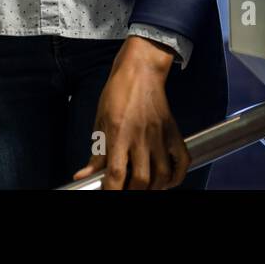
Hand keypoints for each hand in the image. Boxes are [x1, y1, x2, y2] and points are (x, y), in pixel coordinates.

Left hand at [71, 37, 189, 189]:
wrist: (141, 70)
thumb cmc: (118, 92)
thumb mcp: (100, 121)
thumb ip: (96, 153)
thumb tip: (83, 176)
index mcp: (119, 133)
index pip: (116, 172)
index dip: (112, 190)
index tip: (109, 193)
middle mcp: (141, 137)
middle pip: (141, 179)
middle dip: (132, 192)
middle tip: (126, 190)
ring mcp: (160, 135)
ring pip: (162, 174)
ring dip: (154, 187)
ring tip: (144, 187)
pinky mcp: (173, 131)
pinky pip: (182, 160)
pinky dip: (177, 176)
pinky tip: (167, 180)